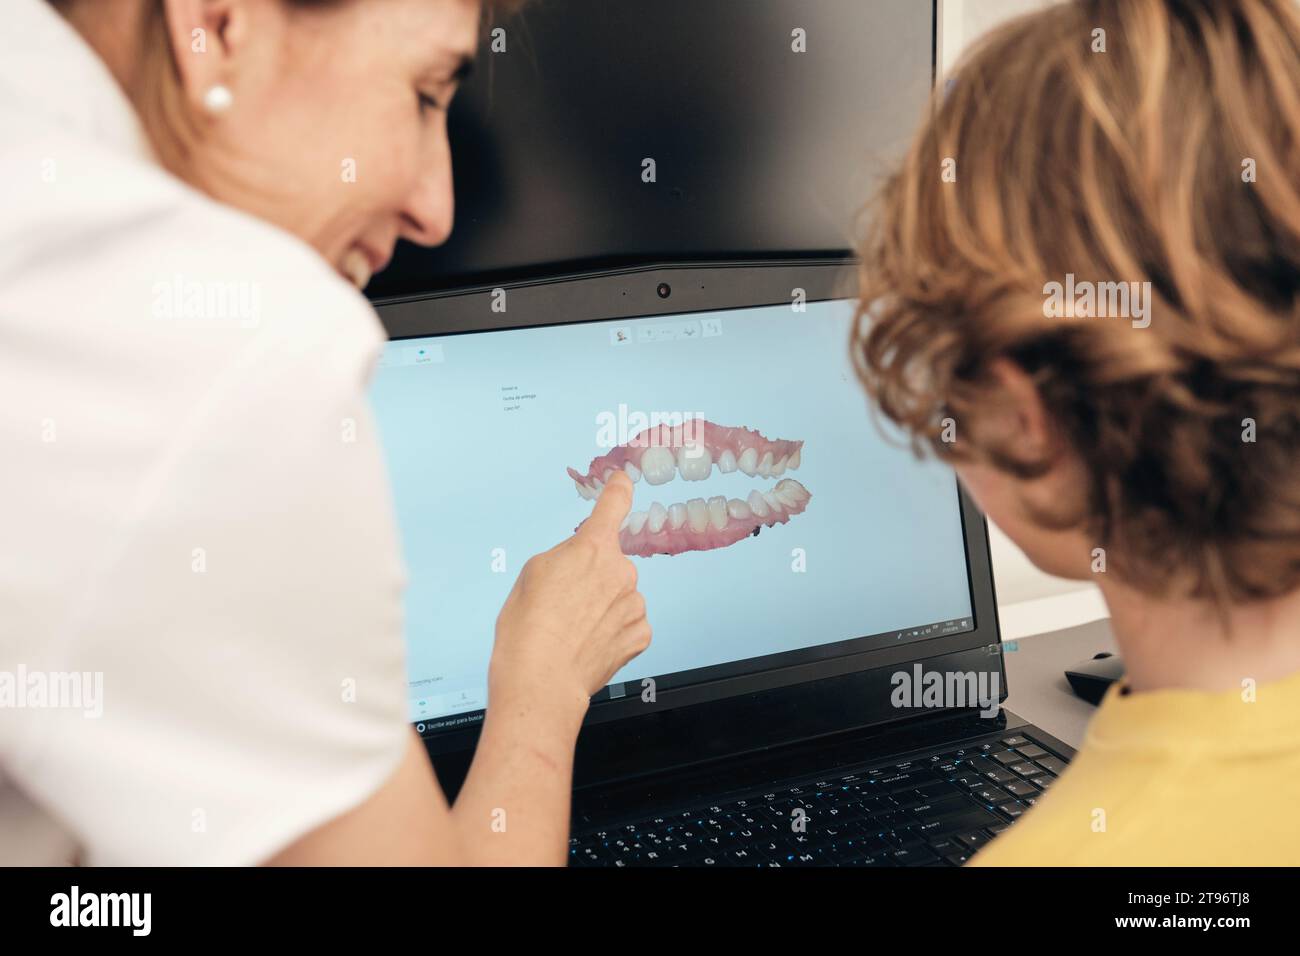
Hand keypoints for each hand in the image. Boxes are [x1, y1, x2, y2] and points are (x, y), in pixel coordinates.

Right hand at [489, 471, 650, 722]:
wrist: (541, 682)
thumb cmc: (527, 630)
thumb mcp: (531, 574)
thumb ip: (564, 556)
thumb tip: (578, 559)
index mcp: (591, 548)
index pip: (614, 505)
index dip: (619, 490)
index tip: (624, 482)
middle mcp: (620, 571)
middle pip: (609, 563)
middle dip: (591, 577)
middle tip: (562, 604)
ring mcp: (633, 604)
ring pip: (619, 595)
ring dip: (601, 606)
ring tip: (572, 630)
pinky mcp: (640, 635)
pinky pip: (628, 623)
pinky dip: (611, 630)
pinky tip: (589, 643)